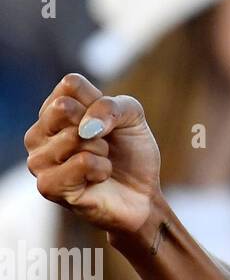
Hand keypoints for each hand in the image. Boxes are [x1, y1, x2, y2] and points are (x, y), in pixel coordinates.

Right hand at [24, 73, 161, 235]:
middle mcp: (38, 133)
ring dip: (102, 151)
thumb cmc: (131, 153)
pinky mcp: (48, 186)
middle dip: (99, 126)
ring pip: (74, 136)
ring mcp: (38, 160)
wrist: (142, 194)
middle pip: (64, 107)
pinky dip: (102, 168)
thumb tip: (86, 126)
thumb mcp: (132, 116)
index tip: (108, 121)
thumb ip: (112, 106)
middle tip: (104, 145)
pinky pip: (81, 162)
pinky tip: (98, 178)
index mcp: (54, 111)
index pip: (70, 84)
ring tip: (101, 162)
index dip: (99, 101)